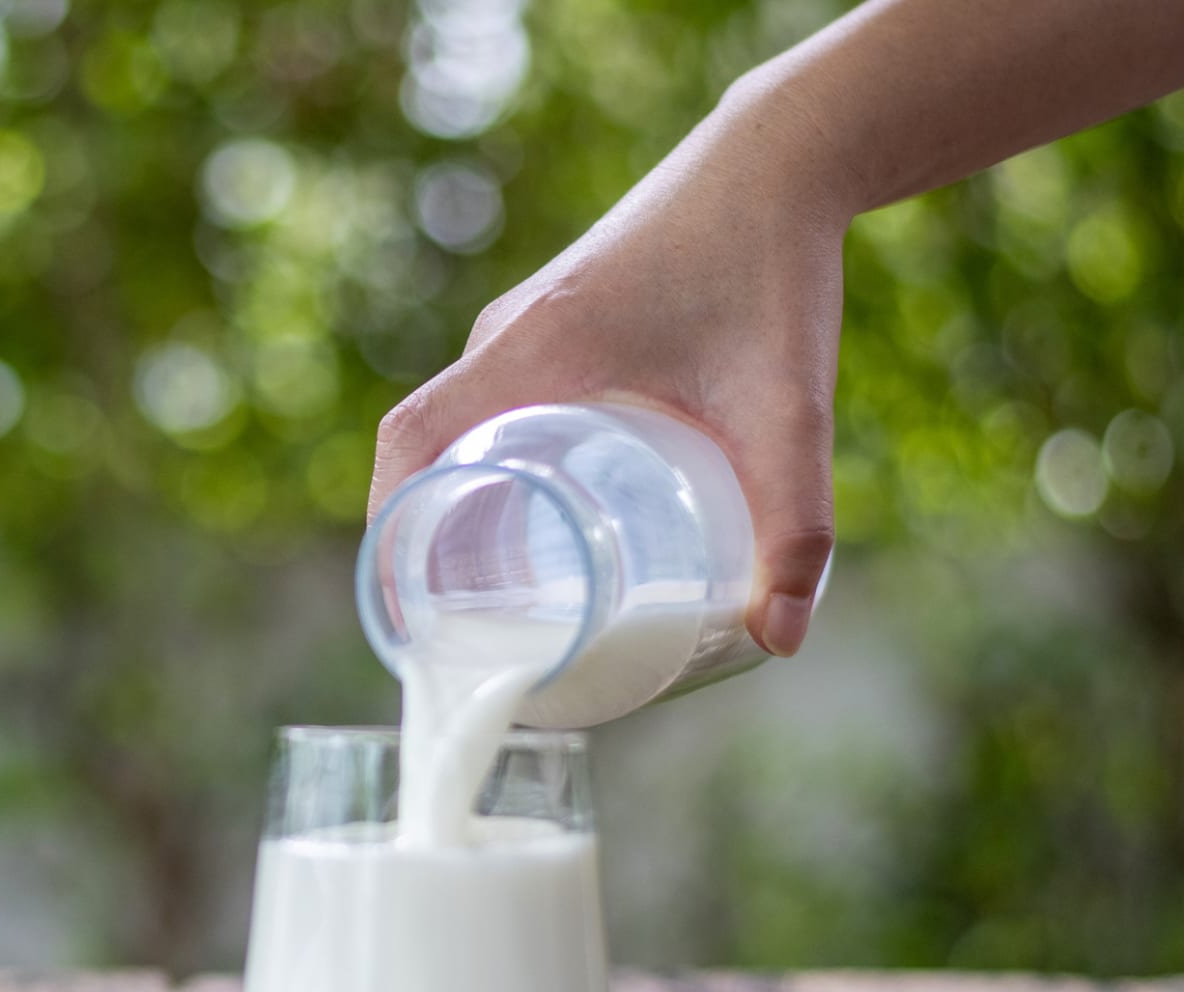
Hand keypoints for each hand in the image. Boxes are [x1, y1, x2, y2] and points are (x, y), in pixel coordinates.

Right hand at [370, 88, 851, 656]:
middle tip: (451, 629)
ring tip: (484, 593)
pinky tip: (527, 520)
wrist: (780, 158)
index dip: (389, 527)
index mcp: (534, 348)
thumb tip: (781, 641)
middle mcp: (509, 335)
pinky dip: (482, 465)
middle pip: (425, 445)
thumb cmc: (774, 269)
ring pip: (455, 427)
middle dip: (421, 542)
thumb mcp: (788, 407)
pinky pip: (486, 404)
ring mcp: (522, 325)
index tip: (401, 610)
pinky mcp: (549, 322)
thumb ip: (794, 523)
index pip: (414, 437)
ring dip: (452, 504)